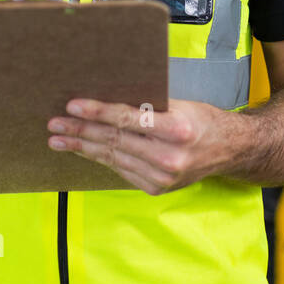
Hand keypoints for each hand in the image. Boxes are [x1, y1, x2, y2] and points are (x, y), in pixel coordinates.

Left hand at [46, 98, 241, 194]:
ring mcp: (161, 177)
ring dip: (82, 147)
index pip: (128, 119)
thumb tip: (107, 95)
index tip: (73, 106)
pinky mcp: (155, 188)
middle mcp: (168, 157)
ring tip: (59, 139)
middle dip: (81, 131)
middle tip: (55, 124)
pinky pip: (120, 169)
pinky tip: (83, 150)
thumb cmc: (204, 121)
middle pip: (115, 140)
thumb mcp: (180, 104)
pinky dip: (100, 158)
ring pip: (112, 157)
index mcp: (177, 130)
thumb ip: (148, 104)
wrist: (228, 151)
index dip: (98, 112)